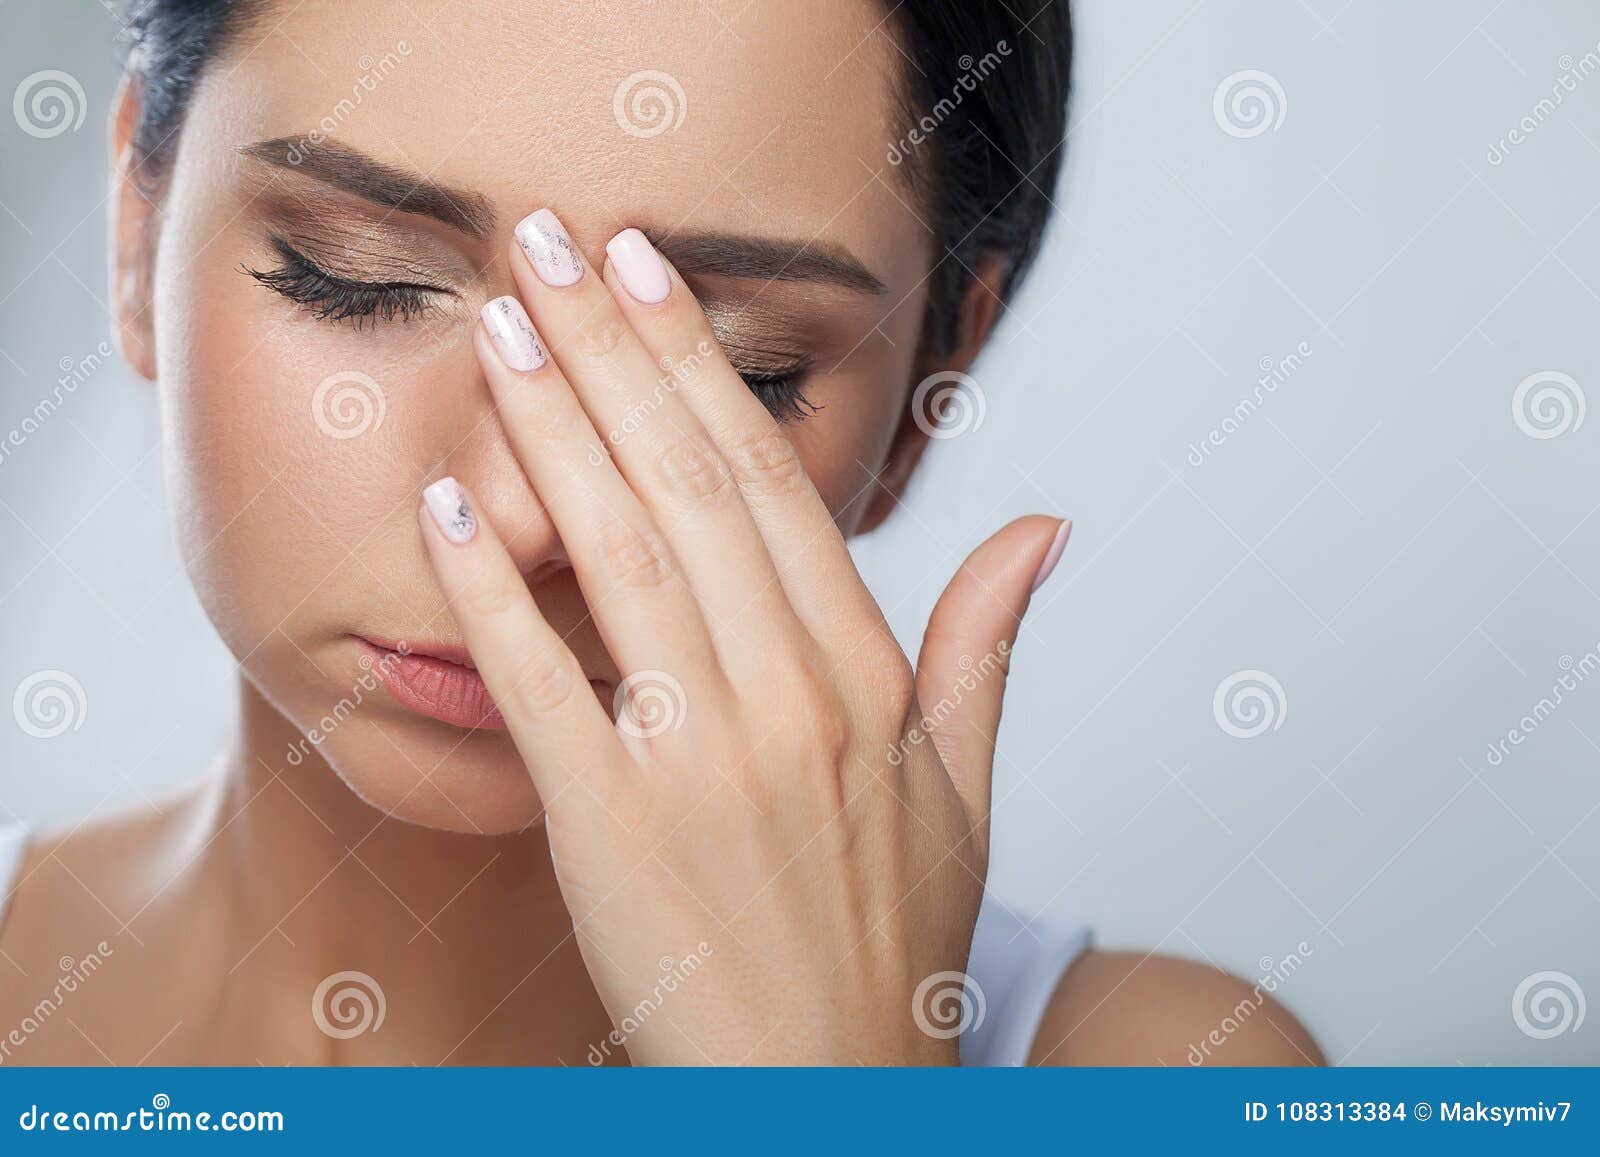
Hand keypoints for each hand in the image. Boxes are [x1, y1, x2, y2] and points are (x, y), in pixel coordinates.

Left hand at [417, 211, 1070, 1064]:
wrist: (831, 1090)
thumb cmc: (893, 942)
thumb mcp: (968, 791)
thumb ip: (986, 645)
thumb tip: (1046, 529)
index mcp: (869, 676)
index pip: (776, 481)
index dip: (704, 364)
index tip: (652, 271)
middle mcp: (789, 698)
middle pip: (690, 485)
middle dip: (614, 350)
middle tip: (553, 245)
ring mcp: (699, 759)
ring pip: (619, 557)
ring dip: (551, 431)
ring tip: (502, 329)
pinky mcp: (612, 827)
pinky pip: (541, 685)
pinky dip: (489, 592)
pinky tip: (447, 508)